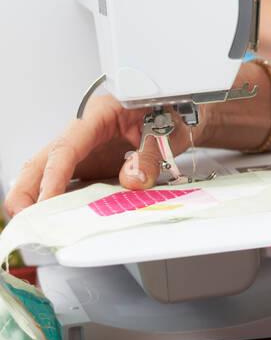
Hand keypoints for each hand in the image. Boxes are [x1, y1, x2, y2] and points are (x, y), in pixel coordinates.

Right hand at [4, 94, 202, 216]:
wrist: (177, 117)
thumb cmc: (170, 115)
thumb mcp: (168, 133)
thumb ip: (150, 155)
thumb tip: (133, 179)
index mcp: (97, 115)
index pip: (67, 147)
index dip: (54, 175)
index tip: (47, 200)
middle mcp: (81, 132)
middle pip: (41, 160)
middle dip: (27, 189)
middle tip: (24, 218)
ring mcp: (80, 150)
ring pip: (42, 171)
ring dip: (31, 197)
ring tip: (29, 224)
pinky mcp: (84, 165)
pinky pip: (58, 182)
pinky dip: (48, 201)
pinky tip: (48, 220)